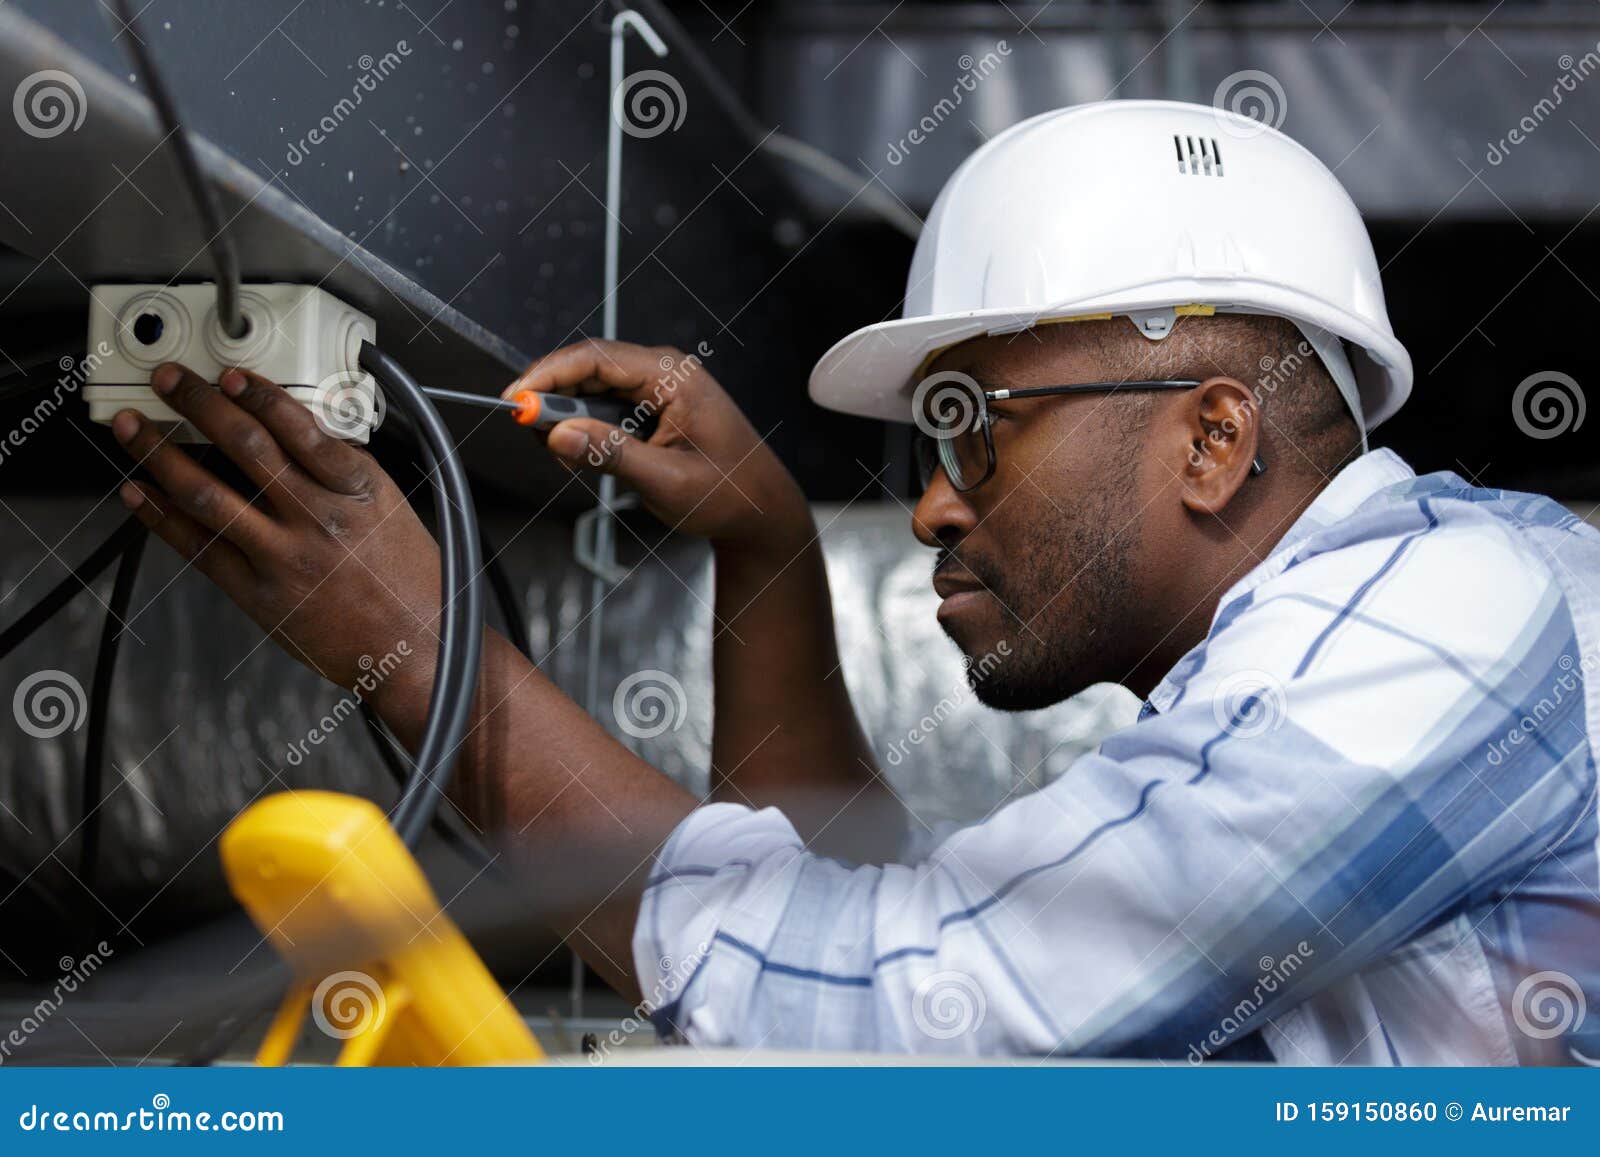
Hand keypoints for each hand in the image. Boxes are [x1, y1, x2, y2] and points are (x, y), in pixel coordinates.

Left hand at [112, 363, 441, 692]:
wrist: (417, 647)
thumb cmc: (410, 583)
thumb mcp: (392, 510)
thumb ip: (346, 472)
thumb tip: (302, 432)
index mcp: (358, 491)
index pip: (301, 428)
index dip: (258, 395)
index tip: (231, 375)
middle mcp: (318, 519)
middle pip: (246, 447)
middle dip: (198, 404)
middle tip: (169, 381)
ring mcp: (284, 556)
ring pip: (208, 493)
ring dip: (160, 453)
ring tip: (133, 427)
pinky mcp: (258, 593)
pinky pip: (199, 546)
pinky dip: (162, 516)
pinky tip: (139, 492)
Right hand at [505, 339, 811, 553]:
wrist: (761, 511)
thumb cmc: (730, 494)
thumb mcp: (666, 481)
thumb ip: (609, 455)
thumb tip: (557, 434)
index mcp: (675, 377)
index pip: (596, 357)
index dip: (548, 374)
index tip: (515, 399)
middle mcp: (666, 372)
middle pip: (589, 367)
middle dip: (553, 397)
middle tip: (528, 430)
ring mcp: (659, 388)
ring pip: (593, 387)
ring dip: (569, 415)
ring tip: (563, 453)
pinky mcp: (653, 407)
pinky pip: (606, 405)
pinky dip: (586, 427)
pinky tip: (584, 454)